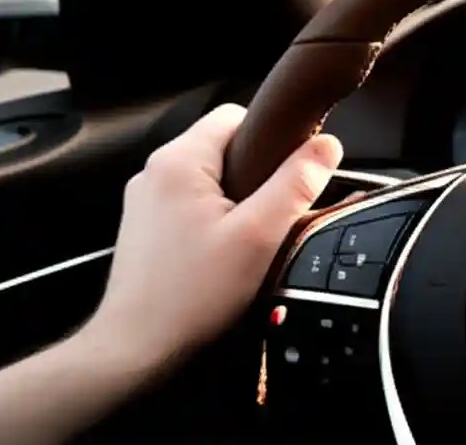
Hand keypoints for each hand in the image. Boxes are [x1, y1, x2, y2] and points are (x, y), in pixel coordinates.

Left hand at [83, 104, 342, 369]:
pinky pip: (194, 204)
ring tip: (249, 240)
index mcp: (179, 160)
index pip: (239, 116)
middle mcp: (155, 172)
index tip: (292, 175)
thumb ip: (297, 184)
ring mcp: (147, 201)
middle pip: (227, 148)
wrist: (138, 348)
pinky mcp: (147, 227)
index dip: (275, 140)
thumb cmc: (190, 296)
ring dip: (238, 201)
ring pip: (212, 179)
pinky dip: (217, 220)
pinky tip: (225, 254)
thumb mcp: (259, 235)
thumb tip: (328, 146)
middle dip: (258, 177)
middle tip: (271, 218)